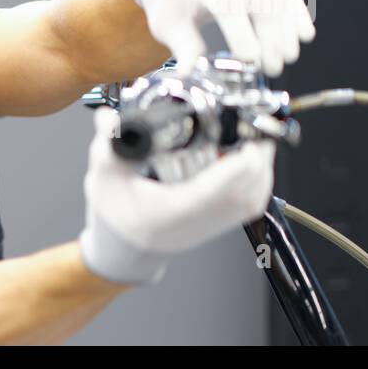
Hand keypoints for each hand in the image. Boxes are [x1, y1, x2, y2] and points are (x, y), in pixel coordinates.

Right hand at [78, 108, 275, 284]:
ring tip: (254, 141)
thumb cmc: (115, 220)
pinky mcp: (218, 224)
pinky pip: (251, 206)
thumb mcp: (105, 178)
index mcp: (177, 210)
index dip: (242, 160)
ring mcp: (213, 225)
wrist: (122, 251)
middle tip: (252, 128)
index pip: (222, 187)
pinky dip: (258, 183)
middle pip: (248, 191)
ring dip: (261, 169)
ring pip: (255, 199)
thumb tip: (108, 117)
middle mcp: (201, 220)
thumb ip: (109, 144)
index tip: (247, 134)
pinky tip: (251, 165)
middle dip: (258, 156)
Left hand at [133, 0, 315, 76]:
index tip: (250, 61)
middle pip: (260, 0)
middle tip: (273, 68)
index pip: (228, 5)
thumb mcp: (167, 25)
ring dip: (288, 28)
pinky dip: (298, 13)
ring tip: (288, 58)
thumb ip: (182, 47)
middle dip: (271, 35)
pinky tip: (305, 35)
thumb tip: (188, 75)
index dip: (242, 33)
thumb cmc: (172, 2)